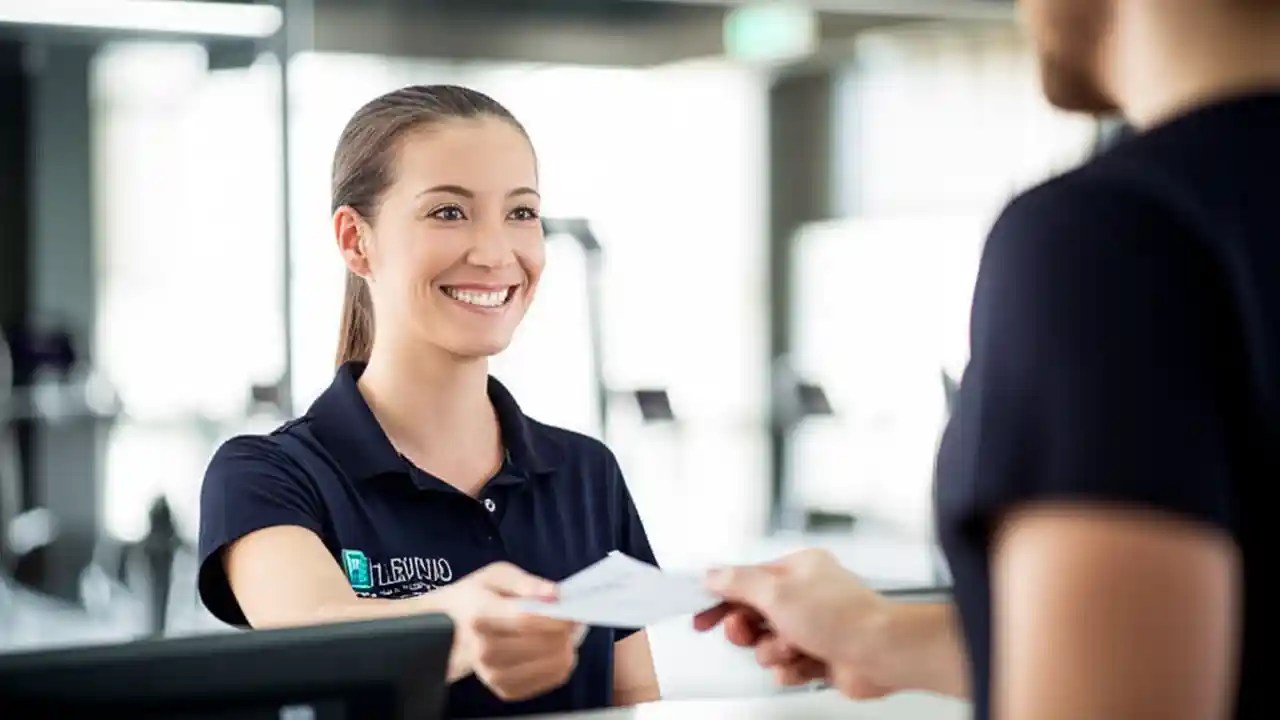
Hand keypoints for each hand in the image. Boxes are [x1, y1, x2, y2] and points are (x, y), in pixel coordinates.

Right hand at [432, 562, 581, 700]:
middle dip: (565, 632)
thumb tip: (556, 594)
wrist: (451, 626)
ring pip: (548, 666)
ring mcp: (492, 674)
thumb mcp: (499, 575)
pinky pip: (546, 681)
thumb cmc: (480, 595)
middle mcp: (483, 650)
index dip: (556, 617)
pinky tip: (558, 651)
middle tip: (573, 619)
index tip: (575, 610)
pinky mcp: (503, 689)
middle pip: (540, 644)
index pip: (526, 620)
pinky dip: (560, 665)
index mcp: (480, 616)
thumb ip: (528, 583)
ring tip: (565, 634)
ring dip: (566, 649)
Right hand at [693, 549, 894, 699]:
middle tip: (749, 633)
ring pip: (767, 646)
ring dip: (775, 651)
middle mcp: (804, 596)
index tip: (703, 615)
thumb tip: (713, 574)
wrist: (881, 653)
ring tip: (792, 648)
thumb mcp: (777, 592)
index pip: (746, 580)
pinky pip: (785, 667)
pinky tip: (805, 663)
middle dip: (749, 630)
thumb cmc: (844, 616)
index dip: (721, 598)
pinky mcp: (818, 656)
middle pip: (753, 616)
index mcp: (797, 570)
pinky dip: (792, 669)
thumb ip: (738, 582)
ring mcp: (812, 628)